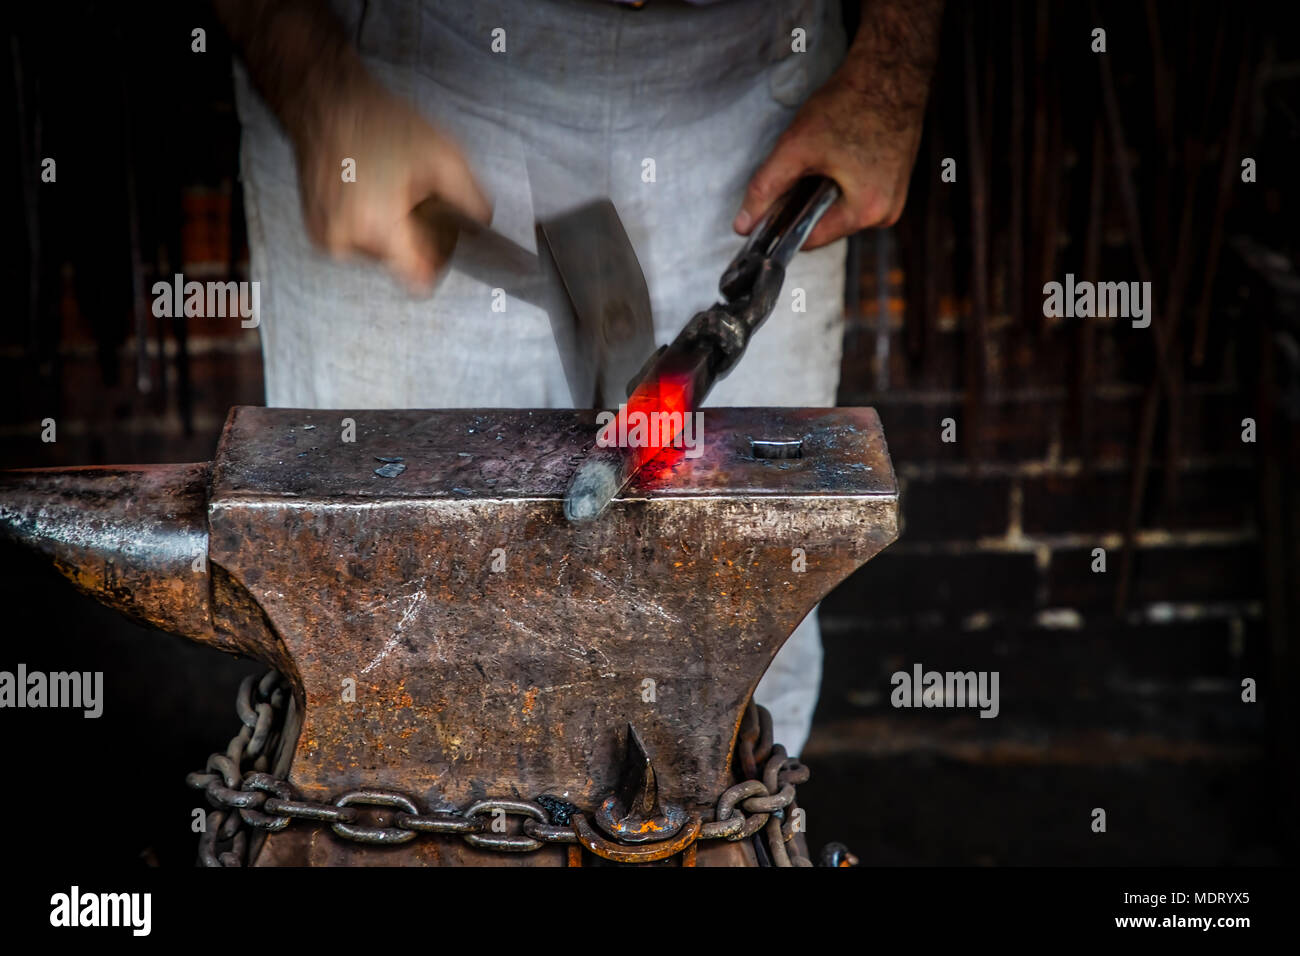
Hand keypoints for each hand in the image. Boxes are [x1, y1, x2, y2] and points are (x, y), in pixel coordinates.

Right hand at [292, 80, 491, 292]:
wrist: (326, 100)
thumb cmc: (380, 123)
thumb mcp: (444, 157)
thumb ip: (472, 202)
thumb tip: (482, 229)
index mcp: (377, 227)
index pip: (419, 282)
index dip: (439, 262)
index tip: (442, 238)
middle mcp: (346, 241)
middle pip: (401, 266)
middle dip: (416, 238)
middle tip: (416, 195)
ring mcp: (326, 238)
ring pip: (380, 256)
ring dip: (392, 232)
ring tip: (390, 189)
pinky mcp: (316, 231)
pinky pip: (357, 243)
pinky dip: (369, 225)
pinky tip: (370, 192)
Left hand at [733, 0, 940, 248]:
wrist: (889, 69)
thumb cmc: (850, 104)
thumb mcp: (797, 147)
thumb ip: (766, 188)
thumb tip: (743, 224)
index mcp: (867, 211)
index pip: (811, 239)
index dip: (782, 225)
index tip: (765, 211)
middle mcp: (886, 213)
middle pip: (826, 225)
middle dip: (804, 203)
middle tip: (795, 168)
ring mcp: (895, 198)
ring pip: (840, 209)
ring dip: (821, 192)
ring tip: (818, 158)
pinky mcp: (895, 182)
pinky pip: (856, 194)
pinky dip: (839, 182)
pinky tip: (835, 156)